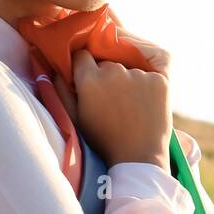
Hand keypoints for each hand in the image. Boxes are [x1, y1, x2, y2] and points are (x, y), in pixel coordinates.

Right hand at [67, 45, 172, 170]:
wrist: (138, 158)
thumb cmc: (103, 139)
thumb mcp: (74, 116)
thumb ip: (60, 88)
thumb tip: (52, 66)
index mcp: (89, 80)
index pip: (82, 55)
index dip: (83, 66)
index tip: (87, 77)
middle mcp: (114, 72)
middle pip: (105, 60)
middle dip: (104, 71)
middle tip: (110, 94)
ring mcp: (139, 74)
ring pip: (127, 63)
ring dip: (126, 73)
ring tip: (130, 98)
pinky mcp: (160, 79)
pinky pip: (152, 64)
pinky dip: (149, 73)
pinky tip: (146, 88)